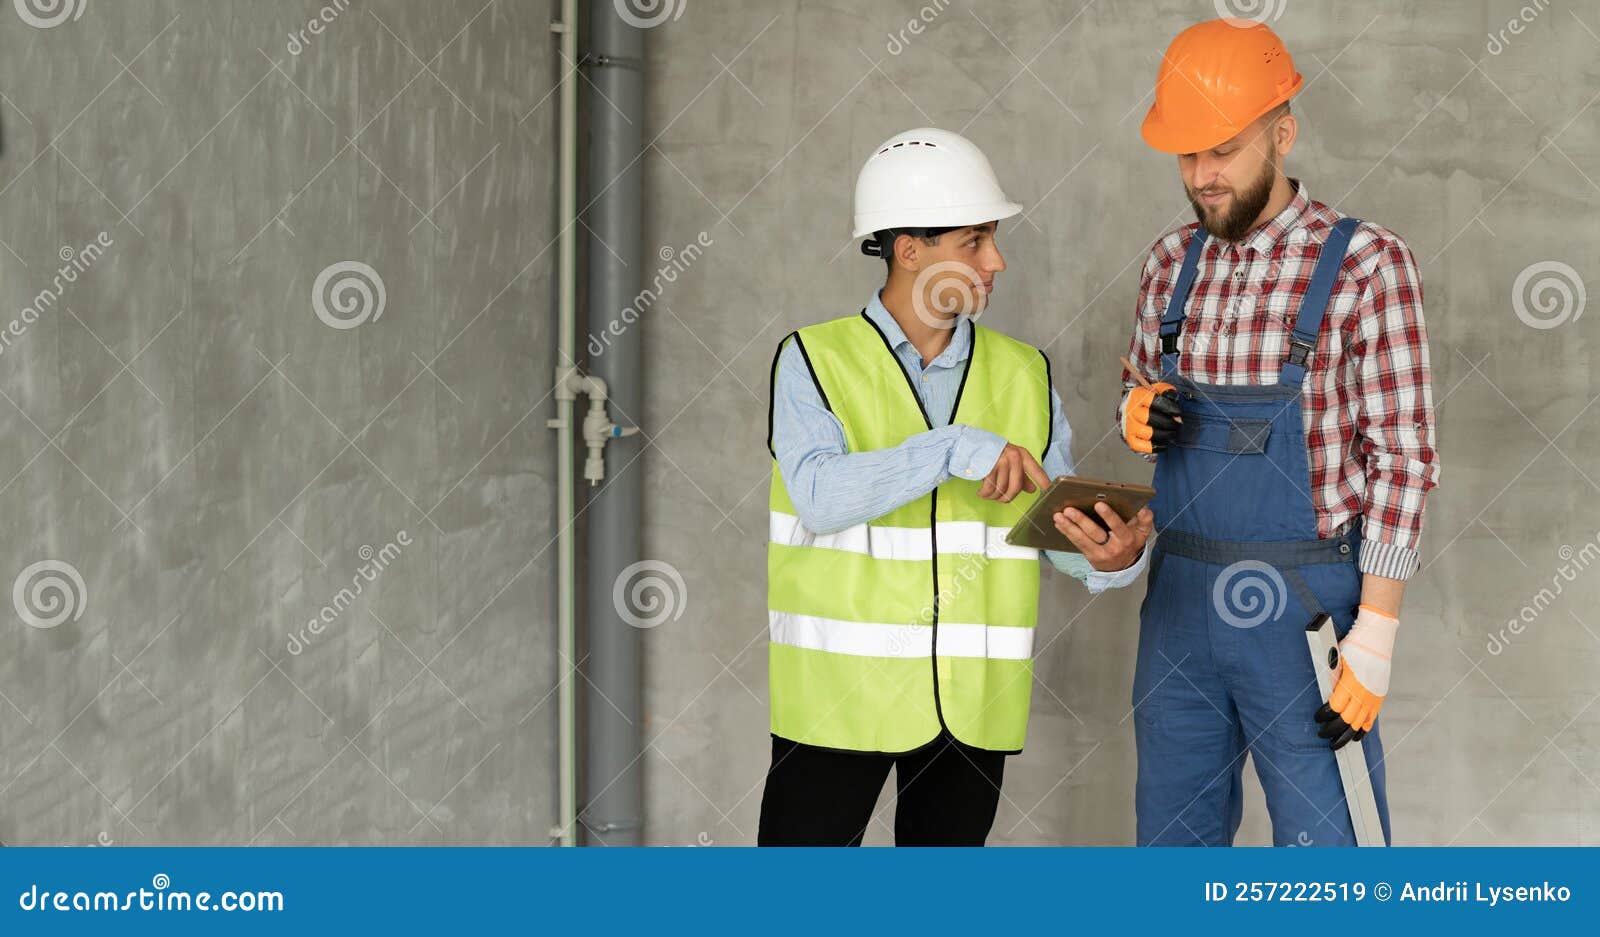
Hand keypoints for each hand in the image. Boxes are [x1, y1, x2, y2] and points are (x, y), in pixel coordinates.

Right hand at [978, 443, 1050, 502]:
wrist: (972, 444)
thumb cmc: (993, 454)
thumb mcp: (1011, 461)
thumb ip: (1022, 475)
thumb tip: (1033, 489)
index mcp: (1022, 455)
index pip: (1037, 471)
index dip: (1044, 482)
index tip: (1049, 491)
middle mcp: (1013, 457)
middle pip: (1016, 487)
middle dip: (1008, 497)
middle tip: (1002, 499)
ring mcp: (1000, 461)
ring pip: (1002, 490)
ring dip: (994, 497)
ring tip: (989, 494)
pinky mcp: (988, 467)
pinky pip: (989, 489)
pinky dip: (985, 494)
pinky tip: (982, 493)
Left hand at [1053, 504, 1153, 571]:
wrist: (1124, 566)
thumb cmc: (1131, 542)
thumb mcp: (1143, 532)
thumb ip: (1145, 519)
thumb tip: (1143, 508)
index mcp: (1127, 539)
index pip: (1118, 526)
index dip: (1109, 516)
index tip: (1099, 504)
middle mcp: (1113, 547)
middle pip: (1095, 533)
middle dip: (1081, 521)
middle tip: (1069, 510)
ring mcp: (1100, 553)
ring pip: (1082, 539)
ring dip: (1068, 527)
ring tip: (1058, 515)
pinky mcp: (1090, 556)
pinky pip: (1076, 543)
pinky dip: (1067, 532)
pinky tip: (1059, 523)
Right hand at [1123, 383, 1181, 453]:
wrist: (1130, 409)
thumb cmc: (1147, 401)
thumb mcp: (1156, 390)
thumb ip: (1166, 391)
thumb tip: (1173, 398)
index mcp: (1137, 396)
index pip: (1155, 402)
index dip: (1169, 408)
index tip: (1178, 413)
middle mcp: (1131, 411)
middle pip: (1152, 418)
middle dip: (1169, 423)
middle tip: (1177, 424)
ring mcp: (1129, 426)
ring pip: (1148, 434)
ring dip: (1165, 435)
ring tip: (1172, 433)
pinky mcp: (1130, 440)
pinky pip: (1142, 447)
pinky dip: (1156, 447)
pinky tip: (1164, 443)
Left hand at [1314, 605, 1397, 749]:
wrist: (1376, 637)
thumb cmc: (1354, 645)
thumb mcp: (1337, 658)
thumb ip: (1332, 676)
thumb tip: (1324, 690)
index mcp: (1351, 682)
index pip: (1336, 706)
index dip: (1325, 716)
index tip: (1317, 719)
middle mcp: (1364, 692)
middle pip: (1347, 719)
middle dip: (1333, 730)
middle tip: (1322, 735)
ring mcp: (1373, 696)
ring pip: (1359, 722)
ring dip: (1347, 735)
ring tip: (1336, 743)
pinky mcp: (1379, 696)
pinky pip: (1371, 718)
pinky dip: (1363, 729)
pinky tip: (1356, 737)